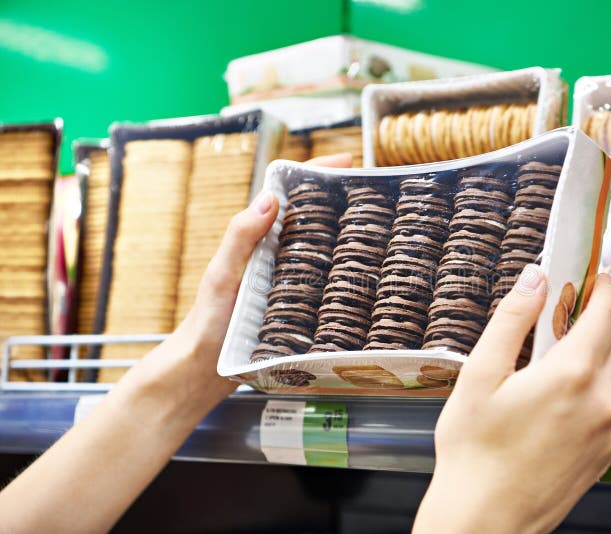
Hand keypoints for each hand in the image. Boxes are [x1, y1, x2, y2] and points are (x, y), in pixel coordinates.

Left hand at [119, 153, 354, 413]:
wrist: (203, 371)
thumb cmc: (208, 324)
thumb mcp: (223, 276)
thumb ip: (240, 237)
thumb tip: (270, 197)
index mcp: (255, 239)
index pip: (286, 194)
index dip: (315, 172)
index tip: (347, 162)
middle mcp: (273, 254)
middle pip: (310, 216)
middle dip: (340, 199)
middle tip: (375, 194)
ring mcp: (286, 278)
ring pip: (320, 246)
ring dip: (346, 232)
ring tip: (378, 227)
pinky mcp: (296, 303)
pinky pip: (323, 279)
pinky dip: (344, 269)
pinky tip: (363, 273)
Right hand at [414, 266, 610, 533]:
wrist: (485, 519)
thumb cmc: (474, 452)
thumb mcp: (480, 375)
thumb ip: (512, 319)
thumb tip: (534, 279)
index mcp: (572, 375)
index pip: (609, 312)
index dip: (604, 288)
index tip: (593, 279)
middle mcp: (602, 402)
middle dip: (598, 323)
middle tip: (560, 324)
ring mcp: (609, 432)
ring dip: (594, 360)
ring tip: (547, 372)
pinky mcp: (606, 455)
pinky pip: (610, 408)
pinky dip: (592, 394)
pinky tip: (552, 408)